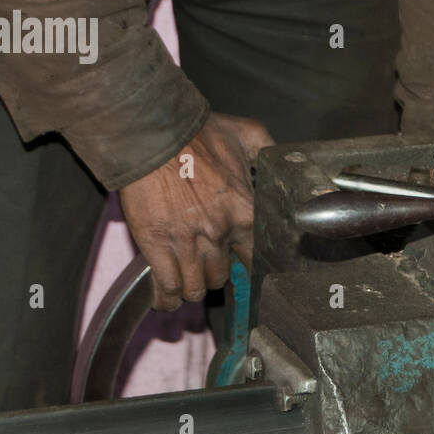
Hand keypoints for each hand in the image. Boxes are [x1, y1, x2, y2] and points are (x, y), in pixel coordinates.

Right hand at [119, 113, 272, 309]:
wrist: (152, 134)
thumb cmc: (196, 133)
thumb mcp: (246, 134)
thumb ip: (266, 149)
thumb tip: (280, 157)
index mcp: (244, 212)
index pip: (256, 259)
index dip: (247, 266)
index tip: (241, 267)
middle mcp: (219, 234)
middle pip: (223, 277)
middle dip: (216, 275)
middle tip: (207, 267)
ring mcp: (186, 243)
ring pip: (195, 287)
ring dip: (192, 288)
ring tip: (188, 284)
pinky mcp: (156, 246)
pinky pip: (167, 287)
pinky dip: (167, 298)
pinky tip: (168, 300)